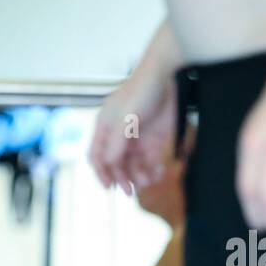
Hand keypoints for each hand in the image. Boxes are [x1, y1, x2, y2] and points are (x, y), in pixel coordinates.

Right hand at [89, 66, 177, 196]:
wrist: (168, 75)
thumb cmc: (142, 90)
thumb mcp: (125, 118)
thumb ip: (116, 143)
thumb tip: (109, 165)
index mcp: (105, 128)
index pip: (97, 156)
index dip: (101, 172)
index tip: (109, 186)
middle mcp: (119, 136)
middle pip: (116, 164)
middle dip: (122, 178)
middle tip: (129, 191)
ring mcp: (137, 139)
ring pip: (133, 166)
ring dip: (139, 176)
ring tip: (148, 181)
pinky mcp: (155, 140)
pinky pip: (150, 161)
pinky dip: (153, 170)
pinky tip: (158, 173)